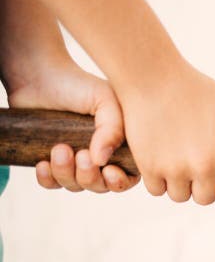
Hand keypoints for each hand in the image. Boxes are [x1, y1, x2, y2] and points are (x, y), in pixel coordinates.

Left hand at [5, 57, 139, 192]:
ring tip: (58, 149)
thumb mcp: (107, 100)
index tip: (109, 171)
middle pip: (101, 186)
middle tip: (81, 155)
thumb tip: (101, 161)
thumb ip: (113, 129)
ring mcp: (75, 160)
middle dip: (90, 176)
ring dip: (66, 173)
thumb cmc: (79, 84)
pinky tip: (43, 164)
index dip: (120, 181)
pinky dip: (48, 179)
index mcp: (122, 145)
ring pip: (75, 186)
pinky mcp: (51, 161)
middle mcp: (101, 156)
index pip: (128, 176)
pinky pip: (51, 184)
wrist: (40, 75)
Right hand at [117, 60, 214, 204]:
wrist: (153, 77)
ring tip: (175, 162)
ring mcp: (176, 169)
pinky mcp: (150, 167)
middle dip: (201, 185)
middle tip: (194, 167)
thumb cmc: (192, 87)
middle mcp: (205, 166)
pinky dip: (157, 179)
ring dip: (178, 184)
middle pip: (205, 198)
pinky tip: (158, 161)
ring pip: (179, 196)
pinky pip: (156, 189)